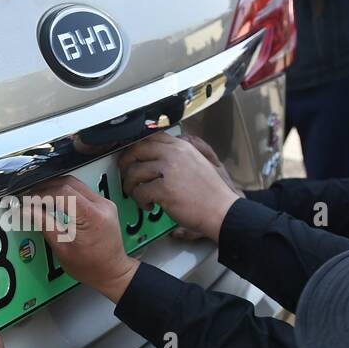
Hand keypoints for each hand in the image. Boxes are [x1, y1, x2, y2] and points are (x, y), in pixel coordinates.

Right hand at [30, 176, 139, 303]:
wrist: (113, 272)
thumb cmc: (91, 267)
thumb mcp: (62, 248)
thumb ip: (45, 225)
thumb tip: (28, 210)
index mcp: (92, 217)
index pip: (63, 193)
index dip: (41, 194)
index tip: (28, 200)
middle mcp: (102, 206)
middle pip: (68, 183)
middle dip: (45, 188)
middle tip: (29, 197)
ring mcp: (104, 203)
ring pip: (75, 183)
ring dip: (55, 188)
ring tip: (39, 198)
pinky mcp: (103, 204)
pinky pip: (81, 190)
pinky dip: (65, 192)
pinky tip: (54, 200)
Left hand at [118, 133, 241, 243]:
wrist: (222, 211)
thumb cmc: (211, 193)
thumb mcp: (199, 163)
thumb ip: (179, 155)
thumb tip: (157, 154)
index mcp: (182, 146)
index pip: (151, 136)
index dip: (135, 146)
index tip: (131, 156)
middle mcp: (174, 154)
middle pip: (137, 150)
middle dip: (125, 163)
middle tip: (126, 175)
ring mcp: (169, 170)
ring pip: (134, 172)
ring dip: (131, 186)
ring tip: (138, 195)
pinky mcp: (164, 189)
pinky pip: (140, 191)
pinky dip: (141, 201)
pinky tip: (149, 205)